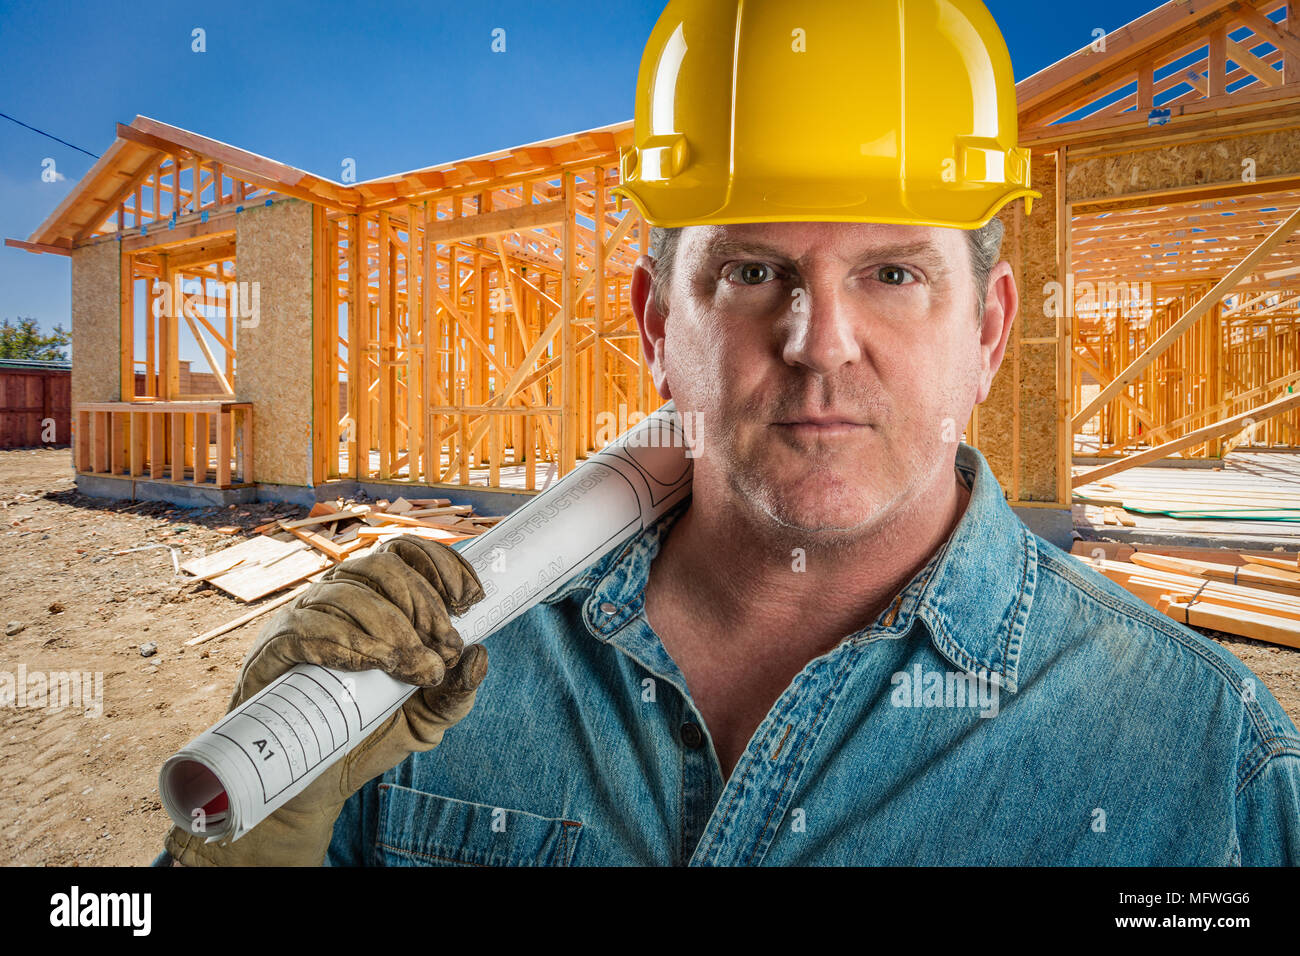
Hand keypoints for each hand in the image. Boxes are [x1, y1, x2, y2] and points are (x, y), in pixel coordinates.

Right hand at [165, 535, 487, 865]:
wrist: (318, 782)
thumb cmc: (372, 735)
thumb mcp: (428, 719)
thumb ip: (456, 692)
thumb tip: (479, 655)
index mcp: (378, 600)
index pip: (406, 552)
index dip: (441, 564)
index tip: (470, 599)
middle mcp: (340, 598)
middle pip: (381, 566)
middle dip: (423, 604)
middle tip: (443, 651)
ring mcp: (304, 619)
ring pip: (347, 592)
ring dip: (391, 628)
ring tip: (414, 669)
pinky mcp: (274, 650)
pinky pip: (307, 627)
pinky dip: (346, 641)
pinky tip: (372, 663)